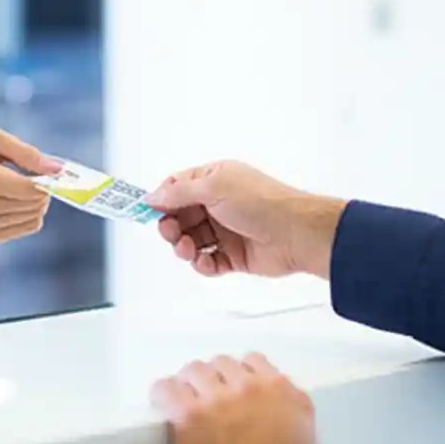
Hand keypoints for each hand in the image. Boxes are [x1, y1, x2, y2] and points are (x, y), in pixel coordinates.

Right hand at [0, 129, 58, 246]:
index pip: (30, 189)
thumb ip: (26, 152)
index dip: (46, 181)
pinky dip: (28, 214)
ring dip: (36, 202)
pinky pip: (26, 227)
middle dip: (42, 190)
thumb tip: (58, 169)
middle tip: (32, 176)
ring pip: (34, 218)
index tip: (47, 171)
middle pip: (34, 204)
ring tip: (19, 187)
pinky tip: (13, 200)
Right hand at [146, 161, 345, 278]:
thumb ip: (179, 192)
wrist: (297, 234)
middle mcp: (219, 203)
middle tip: (171, 233)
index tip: (148, 211)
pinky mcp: (233, 255)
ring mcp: (226, 230)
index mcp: (215, 179)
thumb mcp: (214, 186)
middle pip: (180, 216)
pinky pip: (207, 262)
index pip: (178, 187)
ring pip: (191, 241)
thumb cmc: (262, 203)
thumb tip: (154, 195)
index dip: (162, 199)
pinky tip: (206, 262)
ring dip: (184, 247)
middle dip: (171, 226)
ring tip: (190, 250)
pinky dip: (202, 264)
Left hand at [151, 353, 320, 443]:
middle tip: (210, 395)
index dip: (241, 373)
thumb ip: (293, 410)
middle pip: (221, 363)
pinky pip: (166, 388)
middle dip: (215, 378)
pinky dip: (164, 393)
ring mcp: (216, 398)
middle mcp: (246, 386)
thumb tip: (283, 407)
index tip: (236, 385)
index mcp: (277, 389)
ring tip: (186, 397)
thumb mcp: (307, 438)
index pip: (253, 360)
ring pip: (194, 370)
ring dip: (190, 383)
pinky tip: (165, 401)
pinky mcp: (189, 415)